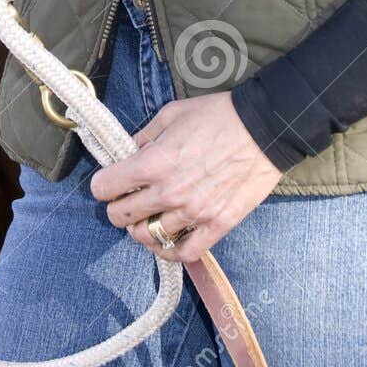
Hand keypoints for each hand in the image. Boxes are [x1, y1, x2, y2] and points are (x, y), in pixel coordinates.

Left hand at [88, 92, 282, 263]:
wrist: (263, 129)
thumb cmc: (218, 115)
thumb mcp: (171, 114)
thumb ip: (144, 136)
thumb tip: (126, 152)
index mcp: (154, 162)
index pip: (105, 187)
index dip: (102, 184)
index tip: (108, 181)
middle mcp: (169, 192)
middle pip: (121, 216)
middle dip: (117, 207)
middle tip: (126, 199)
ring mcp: (193, 213)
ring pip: (148, 237)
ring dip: (142, 228)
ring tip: (148, 217)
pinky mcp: (217, 225)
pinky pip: (184, 253)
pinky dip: (169, 251)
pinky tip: (167, 239)